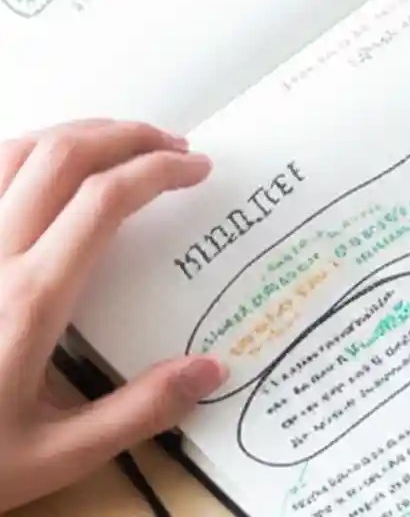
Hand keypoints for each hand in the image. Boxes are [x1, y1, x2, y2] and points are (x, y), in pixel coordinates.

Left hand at [0, 119, 226, 510]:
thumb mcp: (57, 454)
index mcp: (30, 299)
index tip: (197, 168)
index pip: (105, 200)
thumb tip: (210, 369)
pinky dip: (26, 152)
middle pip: (63, 156)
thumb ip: (138, 412)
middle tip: (172, 146)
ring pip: (15, 151)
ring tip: (120, 144)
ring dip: (76, 135)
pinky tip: (50, 167)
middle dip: (127, 136)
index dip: (159, 170)